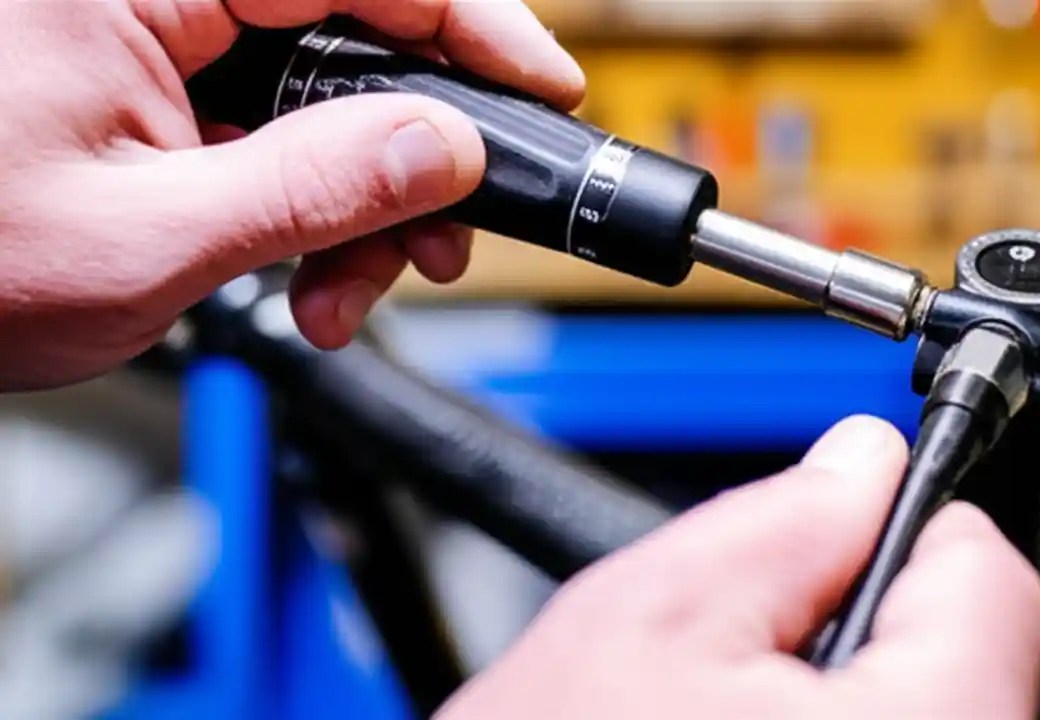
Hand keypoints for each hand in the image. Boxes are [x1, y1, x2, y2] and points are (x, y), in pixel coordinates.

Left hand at [0, 0, 582, 389]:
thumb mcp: (152, 238)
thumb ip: (312, 187)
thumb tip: (442, 147)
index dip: (469, 27)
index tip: (542, 88)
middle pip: (351, 36)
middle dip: (415, 151)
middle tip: (440, 238)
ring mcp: (156, 44)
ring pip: (326, 97)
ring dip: (365, 201)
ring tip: (348, 289)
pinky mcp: (160, 92)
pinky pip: (278, 131)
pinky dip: (315, 209)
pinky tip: (307, 276)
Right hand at [438, 417, 1039, 718]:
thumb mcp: (653, 614)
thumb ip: (784, 517)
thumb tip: (864, 460)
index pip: (988, 576)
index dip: (907, 523)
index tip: (845, 531)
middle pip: (979, 649)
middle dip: (879, 606)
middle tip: (767, 632)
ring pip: (943, 702)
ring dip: (859, 676)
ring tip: (740, 701)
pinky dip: (844, 717)